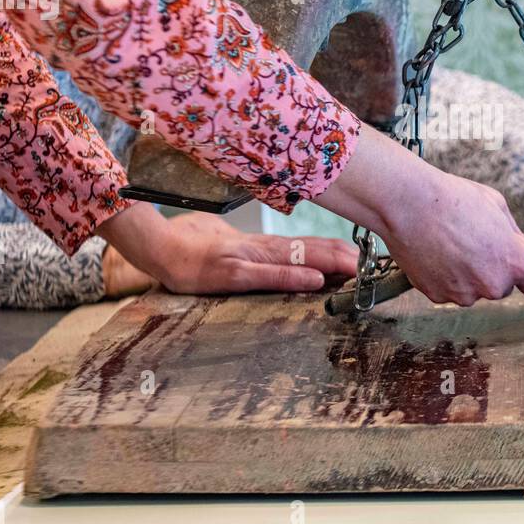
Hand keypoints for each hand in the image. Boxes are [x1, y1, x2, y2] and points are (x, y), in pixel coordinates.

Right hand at [96, 203, 358, 295]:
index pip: (299, 244)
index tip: (357, 253)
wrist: (153, 248)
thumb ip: (248, 254)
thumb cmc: (187, 247)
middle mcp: (254, 248)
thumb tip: (272, 260)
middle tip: (369, 259)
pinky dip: (292, 277)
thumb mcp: (223, 247)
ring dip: (327, 263)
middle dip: (338, 255)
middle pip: (304, 248)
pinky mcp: (229, 273)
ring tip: (355, 267)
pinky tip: (315, 280)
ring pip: (293, 257)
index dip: (329, 249)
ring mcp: (243, 259)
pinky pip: (267, 276)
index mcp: (254, 245)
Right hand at [315, 125, 523, 306]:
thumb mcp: (496, 205)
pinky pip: (448, 289)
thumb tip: (518, 248)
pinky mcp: (438, 297)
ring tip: (448, 243)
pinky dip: (443, 276)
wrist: (407, 204)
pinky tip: (434, 252)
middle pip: (501, 286)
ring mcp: (464, 294)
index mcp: (514, 261)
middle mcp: (493, 285)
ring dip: (466, 273)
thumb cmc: (452, 198)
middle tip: (472, 241)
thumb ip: (512, 235)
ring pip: (473, 289)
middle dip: (492, 268)